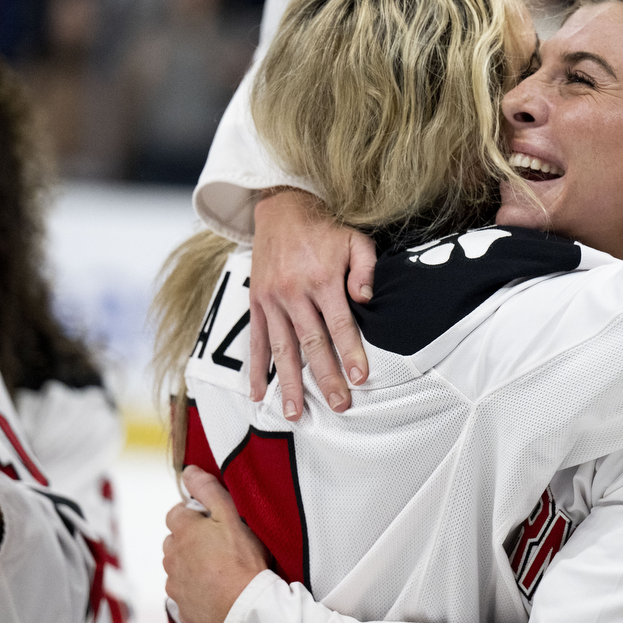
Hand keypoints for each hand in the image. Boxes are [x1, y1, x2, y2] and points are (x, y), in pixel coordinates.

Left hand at [163, 466, 269, 622]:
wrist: (246, 605)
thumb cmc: (242, 559)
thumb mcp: (231, 515)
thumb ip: (208, 490)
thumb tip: (188, 471)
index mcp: (182, 532)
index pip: (175, 513)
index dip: (194, 515)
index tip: (213, 522)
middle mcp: (171, 557)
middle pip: (174, 541)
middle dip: (190, 540)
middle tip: (219, 545)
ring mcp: (175, 584)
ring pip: (177, 567)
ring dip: (191, 565)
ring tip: (220, 568)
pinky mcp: (182, 607)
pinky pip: (184, 593)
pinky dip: (195, 590)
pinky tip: (216, 589)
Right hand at [250, 188, 375, 418]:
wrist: (282, 208)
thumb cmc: (326, 228)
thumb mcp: (355, 240)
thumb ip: (365, 269)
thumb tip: (365, 299)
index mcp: (322, 278)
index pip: (339, 324)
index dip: (351, 352)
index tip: (360, 378)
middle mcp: (294, 292)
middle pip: (312, 343)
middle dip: (326, 378)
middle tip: (339, 406)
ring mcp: (272, 299)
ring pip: (282, 349)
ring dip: (288, 383)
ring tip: (295, 414)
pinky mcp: (257, 302)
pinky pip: (257, 340)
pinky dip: (257, 368)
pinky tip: (259, 393)